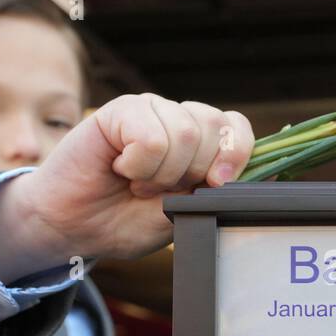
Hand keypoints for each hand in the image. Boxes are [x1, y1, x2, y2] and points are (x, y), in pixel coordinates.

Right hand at [0, 95, 252, 279]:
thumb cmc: (124, 220)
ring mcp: (151, 111)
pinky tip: (120, 167)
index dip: (235, 153)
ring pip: (186, 133)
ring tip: (136, 182)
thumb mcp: (181, 214)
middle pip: (215, 128)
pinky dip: (138, 165)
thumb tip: (261, 174)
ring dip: (160, 173)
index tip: (215, 184)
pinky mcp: (122, 109)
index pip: (237, 127)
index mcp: (199, 145)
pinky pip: (151, 137)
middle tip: (158, 190)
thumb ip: (215, 193)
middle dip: (190, 172)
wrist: (73, 226)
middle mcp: (178, 120)